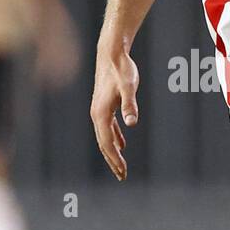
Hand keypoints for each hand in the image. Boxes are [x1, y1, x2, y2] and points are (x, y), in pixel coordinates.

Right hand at [90, 43, 139, 179]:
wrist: (111, 53)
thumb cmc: (122, 69)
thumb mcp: (129, 86)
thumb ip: (130, 104)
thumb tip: (132, 123)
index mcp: (101, 114)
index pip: (107, 143)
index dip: (115, 159)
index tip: (123, 172)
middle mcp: (97, 114)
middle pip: (104, 144)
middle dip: (112, 161)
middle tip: (122, 176)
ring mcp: (99, 110)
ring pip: (104, 137)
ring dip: (112, 152)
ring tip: (120, 166)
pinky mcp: (104, 105)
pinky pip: (108, 127)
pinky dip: (114, 138)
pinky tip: (122, 144)